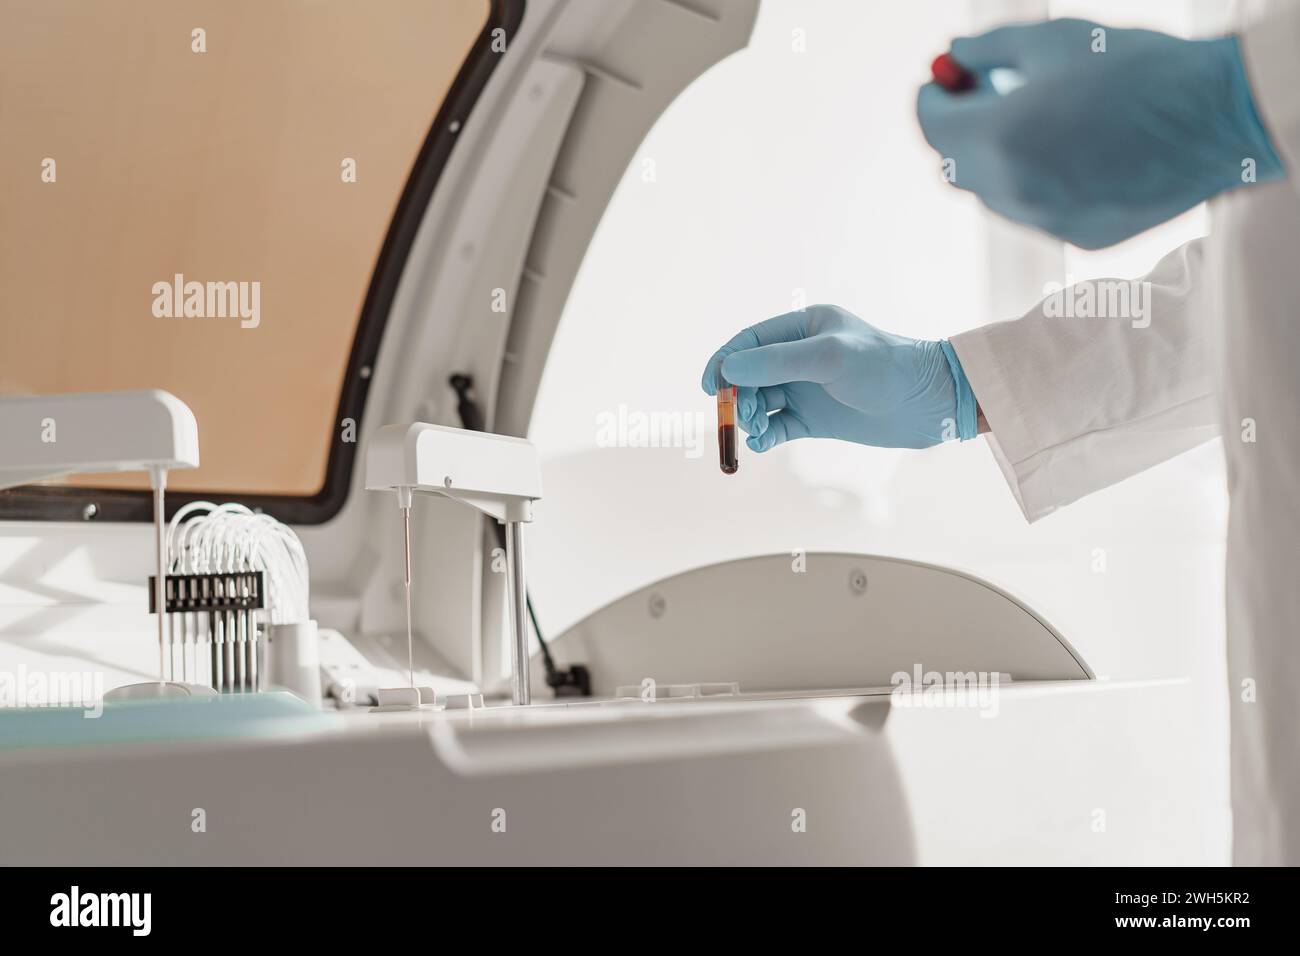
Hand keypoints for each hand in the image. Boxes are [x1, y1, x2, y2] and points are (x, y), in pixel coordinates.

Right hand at [699, 305, 975, 450]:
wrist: (928, 404)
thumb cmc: (885, 368)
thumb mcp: (828, 358)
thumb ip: (776, 362)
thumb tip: (728, 369)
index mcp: (804, 328)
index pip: (750, 341)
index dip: (726, 361)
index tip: (711, 386)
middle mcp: (801, 357)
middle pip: (750, 374)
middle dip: (738, 394)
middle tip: (741, 414)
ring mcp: (807, 389)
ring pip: (760, 402)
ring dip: (749, 416)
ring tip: (755, 429)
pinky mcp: (815, 420)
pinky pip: (777, 427)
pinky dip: (764, 436)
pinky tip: (763, 443)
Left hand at [916, 19, 1284, 248]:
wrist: (1216, 120)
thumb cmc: (1136, 68)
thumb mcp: (1054, 40)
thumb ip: (990, 49)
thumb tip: (951, 54)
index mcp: (999, 136)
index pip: (930, 126)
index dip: (930, 98)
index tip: (942, 81)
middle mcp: (1012, 189)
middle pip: (951, 165)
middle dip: (957, 129)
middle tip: (981, 97)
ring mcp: (1043, 220)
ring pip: (991, 194)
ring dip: (995, 160)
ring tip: (1037, 122)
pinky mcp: (1075, 236)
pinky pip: (1033, 211)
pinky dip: (1034, 182)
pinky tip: (1075, 152)